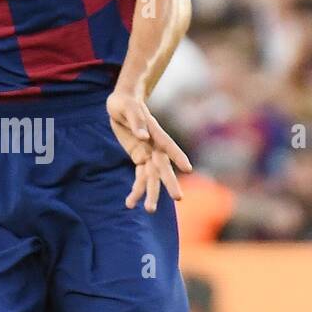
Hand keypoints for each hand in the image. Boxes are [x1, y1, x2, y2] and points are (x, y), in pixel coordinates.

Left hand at [106, 90, 191, 210]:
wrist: (123, 102)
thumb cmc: (126, 102)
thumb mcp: (127, 107)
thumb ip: (136, 121)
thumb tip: (143, 137)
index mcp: (155, 132)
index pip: (168, 145)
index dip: (178, 156)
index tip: (188, 169)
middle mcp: (154, 146)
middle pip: (163, 166)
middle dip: (169, 182)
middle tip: (178, 197)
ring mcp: (147, 153)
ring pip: (151, 176)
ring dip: (150, 193)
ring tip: (149, 210)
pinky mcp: (139, 158)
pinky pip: (139, 176)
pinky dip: (136, 189)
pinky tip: (130, 203)